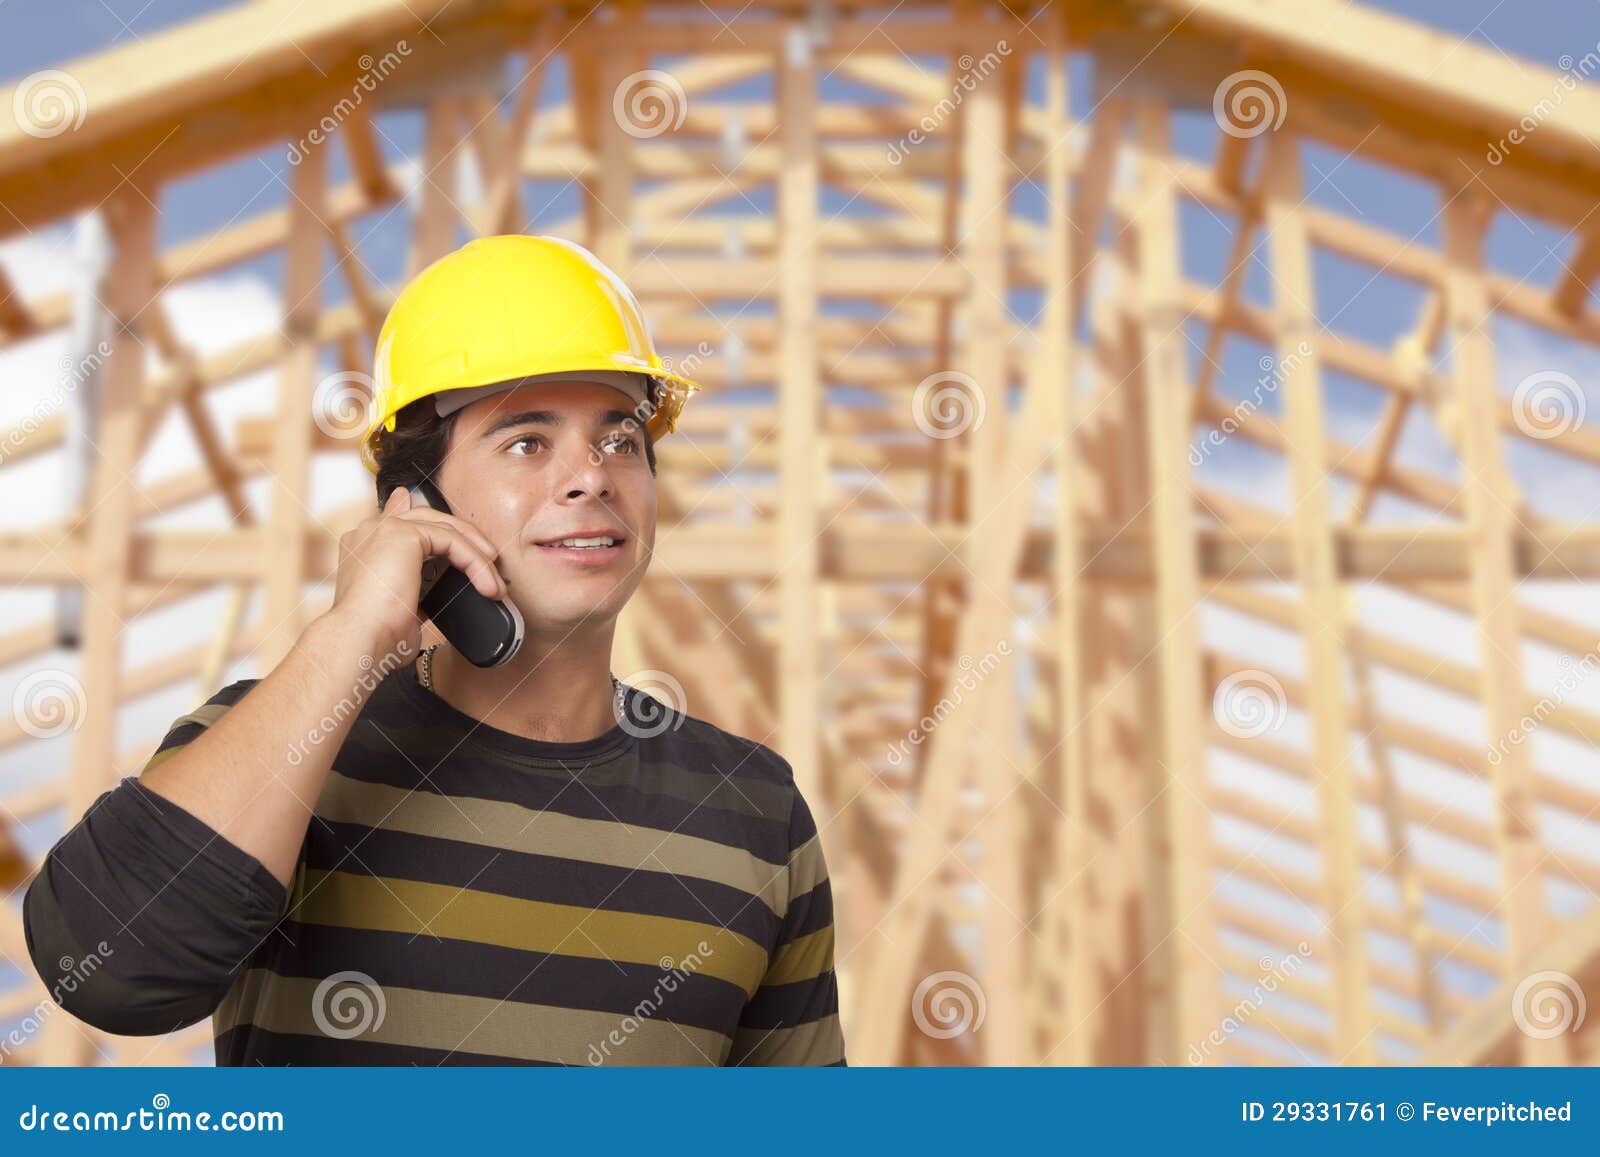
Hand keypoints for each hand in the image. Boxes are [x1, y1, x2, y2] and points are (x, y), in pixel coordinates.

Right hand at [324, 486, 507, 661]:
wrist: (360, 640)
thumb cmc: (376, 636)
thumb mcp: (401, 611)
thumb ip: (417, 595)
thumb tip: (431, 603)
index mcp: (363, 545)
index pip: (398, 518)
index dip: (423, 515)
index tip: (448, 522)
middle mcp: (371, 530)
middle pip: (428, 518)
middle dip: (464, 537)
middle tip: (489, 559)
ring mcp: (385, 528)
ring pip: (445, 528)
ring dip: (476, 555)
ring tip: (494, 582)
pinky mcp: (403, 533)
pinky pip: (451, 540)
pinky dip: (474, 562)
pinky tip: (486, 583)